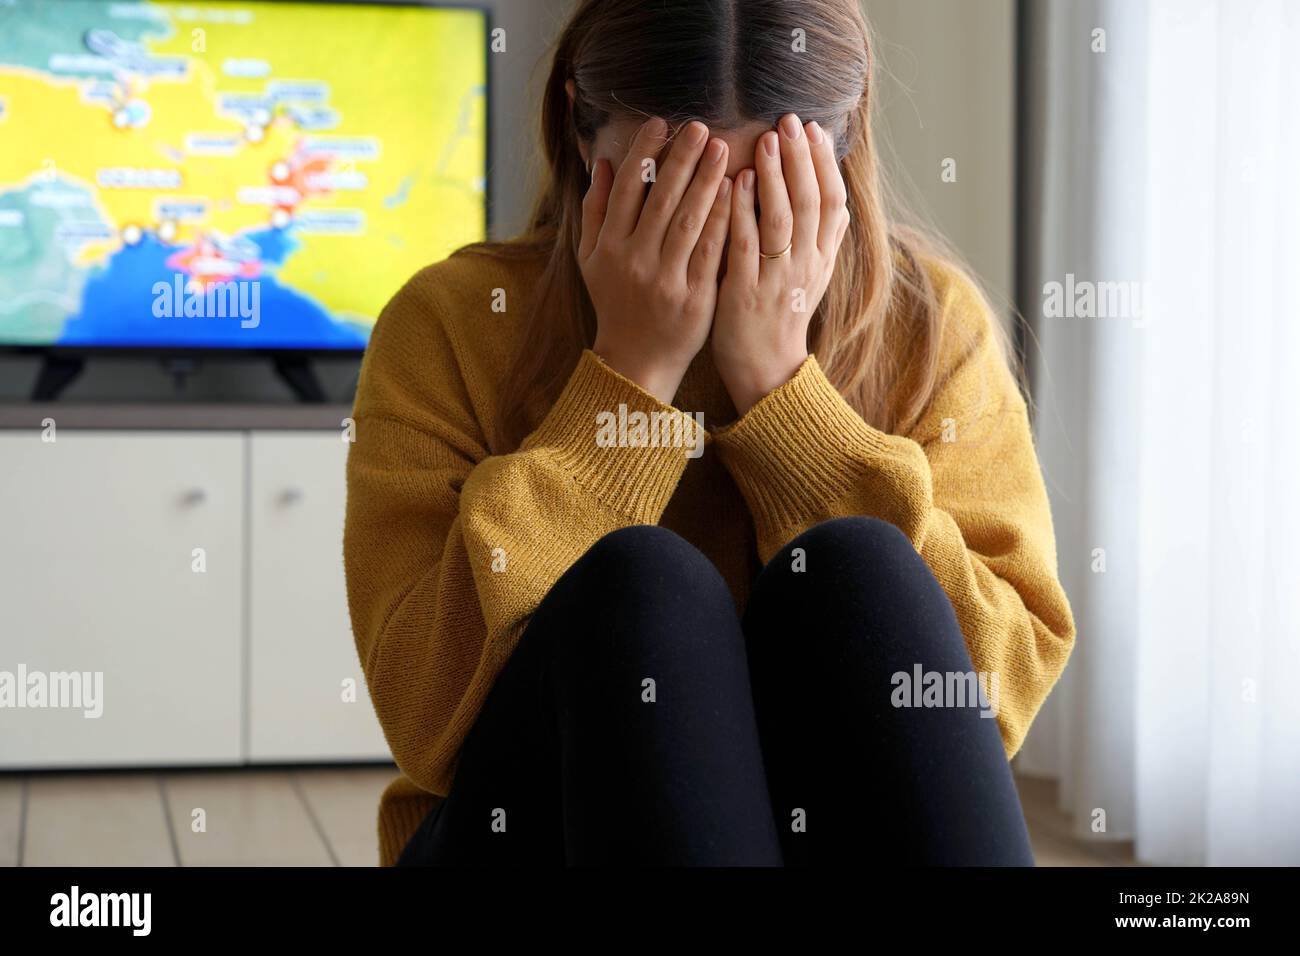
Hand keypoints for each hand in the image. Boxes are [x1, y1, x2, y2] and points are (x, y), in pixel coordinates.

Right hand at [580, 117, 732, 403]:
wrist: (637, 360)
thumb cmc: (615, 303)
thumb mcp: (592, 260)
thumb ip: (596, 211)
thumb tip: (605, 164)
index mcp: (610, 248)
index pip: (628, 190)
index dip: (645, 154)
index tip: (662, 125)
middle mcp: (635, 261)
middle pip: (661, 200)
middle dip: (682, 160)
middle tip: (701, 127)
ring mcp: (666, 280)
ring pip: (688, 222)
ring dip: (707, 182)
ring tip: (723, 149)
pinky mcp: (695, 298)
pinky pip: (711, 252)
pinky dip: (724, 220)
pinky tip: (736, 193)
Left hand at [712, 114, 850, 414]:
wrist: (768, 370)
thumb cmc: (784, 318)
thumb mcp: (814, 281)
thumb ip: (826, 243)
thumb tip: (841, 207)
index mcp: (821, 258)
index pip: (831, 201)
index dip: (824, 164)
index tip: (814, 129)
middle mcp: (805, 265)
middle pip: (809, 202)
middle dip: (801, 159)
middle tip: (790, 121)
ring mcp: (777, 279)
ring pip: (782, 220)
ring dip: (776, 176)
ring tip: (768, 140)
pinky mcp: (747, 292)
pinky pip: (747, 245)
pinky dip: (744, 211)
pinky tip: (738, 182)